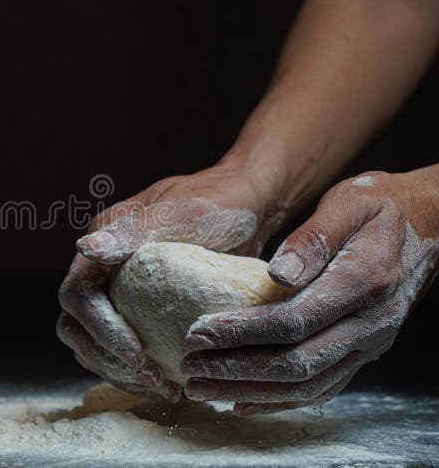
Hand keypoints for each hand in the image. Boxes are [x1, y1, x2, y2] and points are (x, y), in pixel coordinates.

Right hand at [57, 163, 284, 396]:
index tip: (137, 355)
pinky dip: (138, 372)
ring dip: (120, 371)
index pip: (77, 297)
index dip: (100, 330)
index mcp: (102, 245)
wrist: (249, 204)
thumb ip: (132, 231)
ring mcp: (119, 293)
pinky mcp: (141, 313)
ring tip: (163, 387)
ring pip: (95, 345)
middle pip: (76, 327)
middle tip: (152, 378)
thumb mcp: (179, 215)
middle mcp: (102, 271)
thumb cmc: (217, 202)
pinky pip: (122, 351)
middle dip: (108, 358)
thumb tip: (84, 248)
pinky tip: (170, 383)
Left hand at [182, 169, 438, 414]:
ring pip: (307, 384)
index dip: (242, 333)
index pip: (293, 322)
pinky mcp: (364, 351)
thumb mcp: (348, 203)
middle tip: (191, 369)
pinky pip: (323, 386)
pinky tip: (244, 402)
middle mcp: (369, 323)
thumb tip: (277, 274)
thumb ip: (313, 238)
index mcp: (362, 282)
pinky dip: (281, 400)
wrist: (434, 224)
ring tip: (205, 389)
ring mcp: (370, 342)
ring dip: (251, 392)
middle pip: (296, 363)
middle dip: (236, 370)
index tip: (199, 333)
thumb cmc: (382, 207)